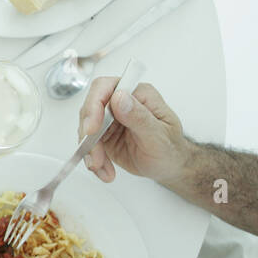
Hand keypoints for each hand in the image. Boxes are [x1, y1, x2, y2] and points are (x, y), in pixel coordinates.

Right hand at [77, 78, 191, 184]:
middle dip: (89, 134)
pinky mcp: (104, 135)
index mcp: (138, 94)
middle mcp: (122, 103)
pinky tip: (104, 170)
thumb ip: (139, 116)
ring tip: (101, 166)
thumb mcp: (159, 136)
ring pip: (86, 129)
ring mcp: (111, 119)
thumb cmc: (171, 149)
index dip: (94, 105)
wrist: (169, 167)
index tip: (91, 128)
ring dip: (91, 150)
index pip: (106, 88)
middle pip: (91, 109)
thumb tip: (119, 97)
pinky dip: (93, 159)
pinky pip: (88, 145)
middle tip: (94, 154)